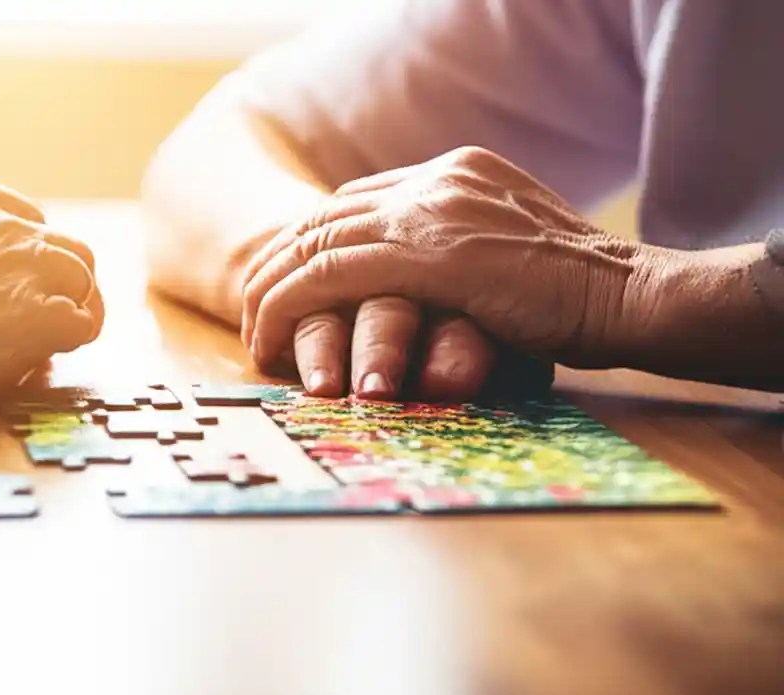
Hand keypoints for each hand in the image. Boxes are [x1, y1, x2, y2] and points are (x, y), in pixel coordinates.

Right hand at [0, 193, 103, 415]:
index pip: (27, 233)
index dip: (27, 272)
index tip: (16, 299)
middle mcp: (7, 229)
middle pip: (71, 251)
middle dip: (67, 288)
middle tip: (52, 327)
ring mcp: (32, 270)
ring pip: (85, 284)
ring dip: (74, 314)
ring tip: (51, 348)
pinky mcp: (47, 316)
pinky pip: (84, 325)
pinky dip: (71, 345)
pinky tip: (41, 363)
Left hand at [241, 146, 645, 392]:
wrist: (631, 294)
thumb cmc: (587, 292)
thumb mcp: (516, 253)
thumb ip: (468, 248)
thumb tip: (433, 281)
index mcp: (457, 170)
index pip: (356, 201)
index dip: (312, 245)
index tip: (289, 284)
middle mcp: (437, 179)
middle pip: (325, 217)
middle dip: (277, 265)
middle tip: (252, 308)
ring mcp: (432, 211)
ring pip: (315, 243)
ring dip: (270, 288)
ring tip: (250, 329)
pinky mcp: (427, 254)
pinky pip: (328, 277)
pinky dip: (288, 306)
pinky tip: (267, 337)